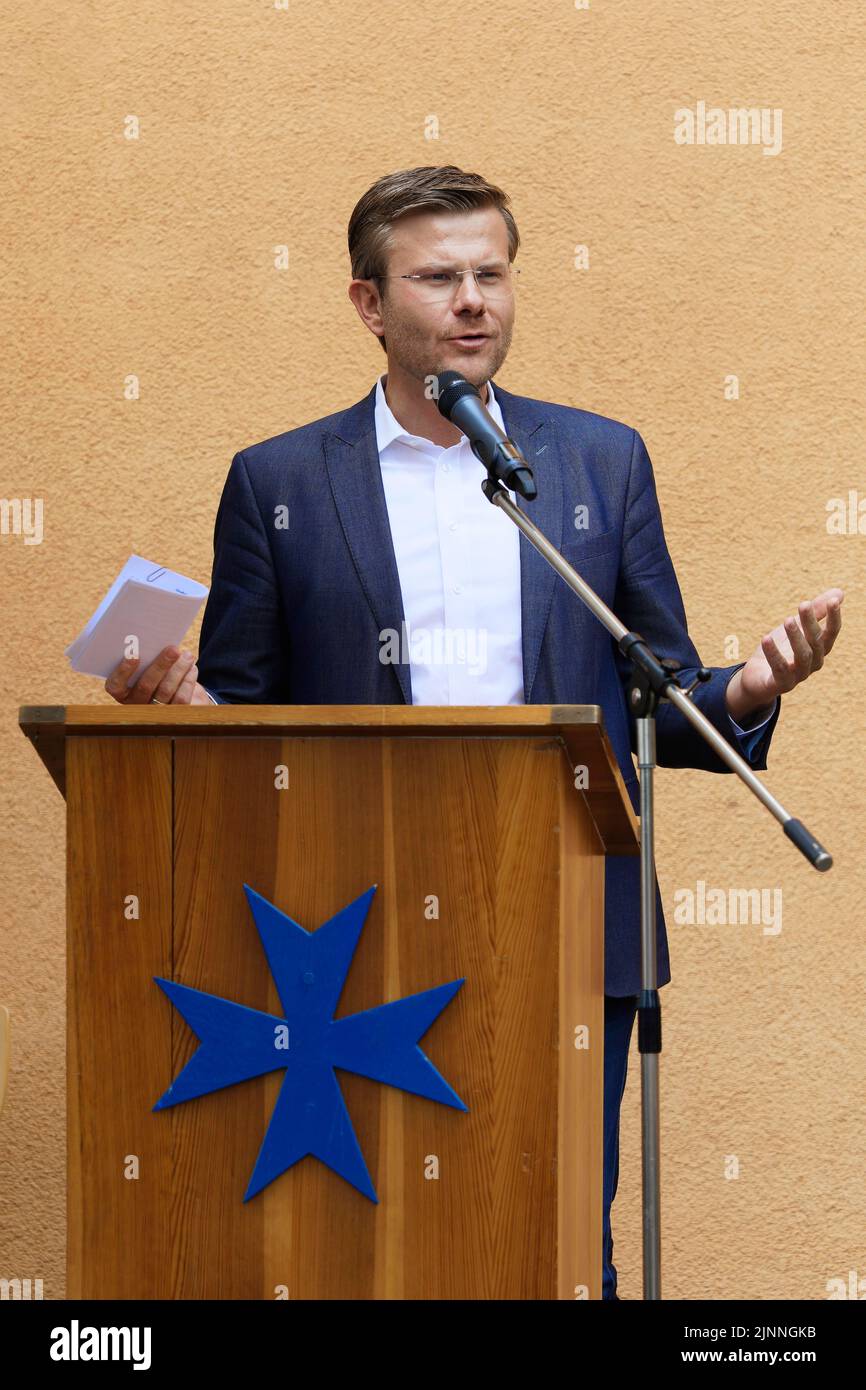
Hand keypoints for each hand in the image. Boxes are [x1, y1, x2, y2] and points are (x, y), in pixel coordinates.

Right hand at [104, 645, 212, 704]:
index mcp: (122, 692)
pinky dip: (188, 680)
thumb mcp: (149, 665)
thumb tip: (157, 640)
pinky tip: (192, 668)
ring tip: (187, 656)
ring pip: (166, 691)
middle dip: (160, 665)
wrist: (176, 693)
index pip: (115, 685)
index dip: (123, 671)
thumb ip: (147, 656)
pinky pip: (181, 698)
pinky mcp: (174, 715)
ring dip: (178, 670)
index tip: (133, 655)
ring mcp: (154, 712)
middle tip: (173, 649)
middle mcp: (135, 704)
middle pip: (145, 686)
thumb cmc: (156, 671)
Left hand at [726, 587, 843, 722]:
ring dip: (796, 637)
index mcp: (819, 649)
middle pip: (816, 642)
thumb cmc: (781, 649)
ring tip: (787, 620)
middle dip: (810, 623)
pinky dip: (774, 654)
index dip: (834, 618)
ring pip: (803, 656)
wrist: (757, 677)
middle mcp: (813, 663)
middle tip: (803, 604)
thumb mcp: (796, 626)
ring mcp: (798, 675)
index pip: (831, 633)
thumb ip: (816, 611)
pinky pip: (779, 669)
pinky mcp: (781, 684)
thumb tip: (839, 593)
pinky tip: (766, 638)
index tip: (833, 602)